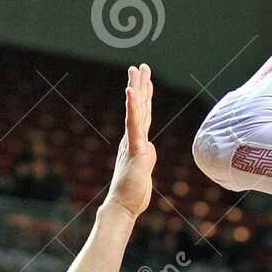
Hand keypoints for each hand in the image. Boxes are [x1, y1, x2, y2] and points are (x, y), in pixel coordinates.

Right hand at [104, 63, 154, 217]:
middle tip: (140, 66)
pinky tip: (131, 92)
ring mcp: (133, 142)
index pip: (143, 115)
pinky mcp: (135, 149)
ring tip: (136, 71)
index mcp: (136, 142)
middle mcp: (133, 138)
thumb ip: (145, 157)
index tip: (143, 80)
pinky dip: (133, 107)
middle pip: (139, 107)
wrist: (124, 205)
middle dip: (140, 85)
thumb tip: (148, 151)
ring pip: (136, 111)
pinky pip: (134, 125)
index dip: (143, 97)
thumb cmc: (133, 192)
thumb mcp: (144, 170)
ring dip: (136, 89)